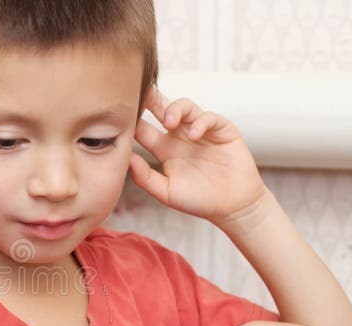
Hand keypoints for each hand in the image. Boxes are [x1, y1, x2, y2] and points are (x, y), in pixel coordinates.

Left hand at [130, 88, 267, 227]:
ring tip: (169, 122)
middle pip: (162, 109)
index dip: (133, 119)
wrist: (231, 206)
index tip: (119, 113)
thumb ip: (145, 177)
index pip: (143, 128)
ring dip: (175, 109)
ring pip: (185, 107)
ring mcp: (200, 131)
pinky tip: (194, 135)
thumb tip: (125, 159)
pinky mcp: (222, 131)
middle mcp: (179, 136)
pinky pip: (209, 117)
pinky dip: (201, 122)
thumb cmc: (198, 201)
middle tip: (141, 92)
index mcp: (163, 149)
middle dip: (151, 98)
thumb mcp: (166, 192)